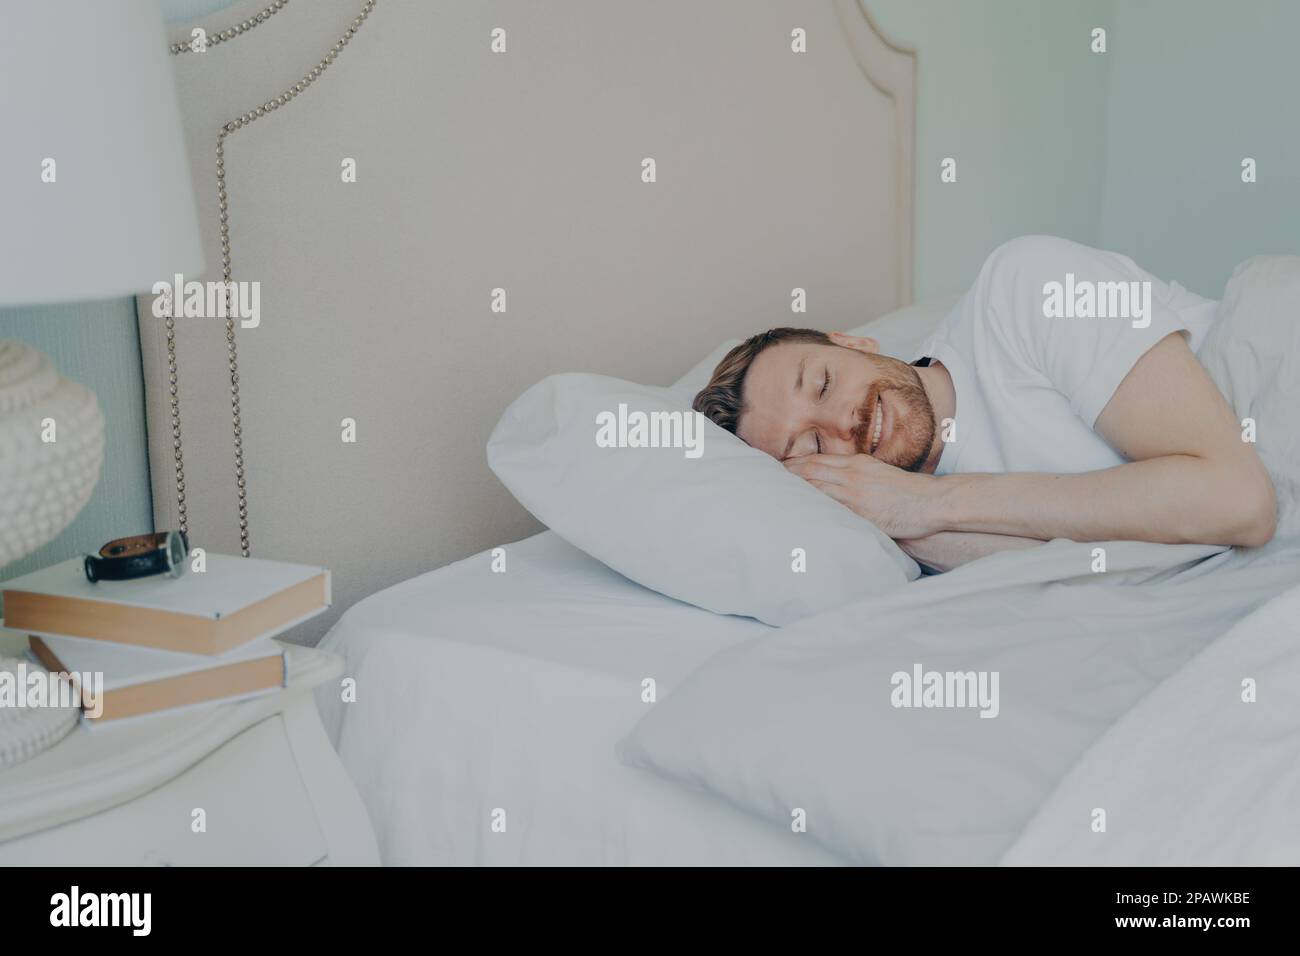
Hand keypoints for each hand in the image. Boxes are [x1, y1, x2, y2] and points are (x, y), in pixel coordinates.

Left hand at [783, 453, 943, 538]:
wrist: (932, 501)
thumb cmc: (907, 492)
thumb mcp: (879, 474)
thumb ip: (856, 475)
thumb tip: (836, 483)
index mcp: (856, 464)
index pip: (816, 461)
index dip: (792, 464)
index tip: (773, 468)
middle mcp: (852, 475)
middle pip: (809, 472)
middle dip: (784, 475)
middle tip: (761, 478)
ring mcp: (855, 494)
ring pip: (815, 488)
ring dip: (792, 490)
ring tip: (770, 495)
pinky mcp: (862, 513)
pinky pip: (830, 510)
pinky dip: (811, 509)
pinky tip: (796, 514)